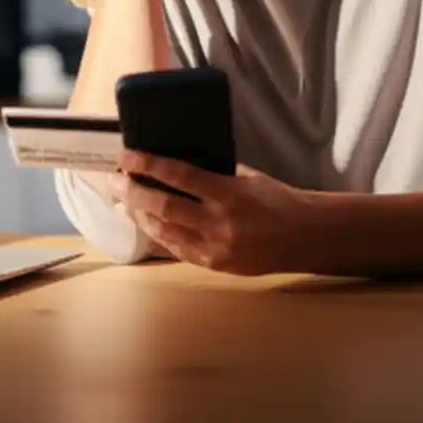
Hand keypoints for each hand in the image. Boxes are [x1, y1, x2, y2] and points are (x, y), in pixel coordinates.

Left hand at [114, 151, 315, 274]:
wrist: (306, 238)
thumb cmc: (279, 200)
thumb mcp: (248, 178)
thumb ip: (215, 173)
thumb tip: (177, 165)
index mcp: (229, 194)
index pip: (179, 176)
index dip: (148, 165)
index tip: (128, 157)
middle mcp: (219, 223)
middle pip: (163, 206)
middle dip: (134, 192)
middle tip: (116, 180)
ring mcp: (216, 248)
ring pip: (164, 231)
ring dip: (140, 215)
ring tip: (124, 201)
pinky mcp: (215, 265)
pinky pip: (177, 250)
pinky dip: (159, 235)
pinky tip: (147, 223)